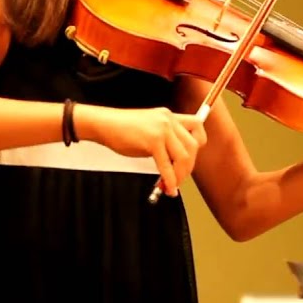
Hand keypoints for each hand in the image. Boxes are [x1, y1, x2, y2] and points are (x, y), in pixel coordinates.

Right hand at [74, 105, 207, 197]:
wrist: (104, 124)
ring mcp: (162, 129)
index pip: (197, 126)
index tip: (191, 158)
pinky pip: (167, 165)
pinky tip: (167, 187)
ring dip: (180, 175)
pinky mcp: (153, 141)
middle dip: (188, 167)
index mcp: (169, 116)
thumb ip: (165, 138)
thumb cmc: (122, 129)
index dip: (198, 144)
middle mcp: (169, 120)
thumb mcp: (150, 127)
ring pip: (183, 157)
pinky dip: (170, 180)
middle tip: (180, 179)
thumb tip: (176, 161)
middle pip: (193, 146)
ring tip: (172, 185)